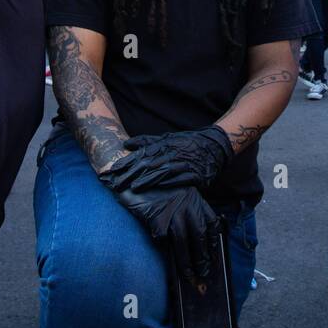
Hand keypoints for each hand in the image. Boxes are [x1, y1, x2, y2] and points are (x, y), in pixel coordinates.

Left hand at [103, 126, 233, 192]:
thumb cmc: (188, 143)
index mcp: (164, 145)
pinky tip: (162, 187)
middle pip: (149, 164)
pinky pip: (183, 179)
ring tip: (135, 187)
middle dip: (132, 175)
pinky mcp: (197, 175)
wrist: (215, 145)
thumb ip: (146, 143)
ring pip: (164, 171)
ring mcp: (185, 164)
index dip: (126, 162)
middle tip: (117, 184)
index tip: (112, 170)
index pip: (141, 154)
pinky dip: (172, 182)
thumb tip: (126, 144)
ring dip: (149, 180)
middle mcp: (173, 154)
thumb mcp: (167, 139)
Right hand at [112, 184, 220, 284]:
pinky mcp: (157, 217)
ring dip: (186, 262)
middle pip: (199, 235)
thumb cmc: (158, 188)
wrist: (137, 177)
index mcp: (195, 198)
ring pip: (183, 242)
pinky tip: (166, 259)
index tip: (213, 255)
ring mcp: (172, 211)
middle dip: (202, 257)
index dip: (213, 241)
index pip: (211, 223)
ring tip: (189, 276)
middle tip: (204, 272)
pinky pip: (163, 239)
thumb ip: (189, 211)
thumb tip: (195, 239)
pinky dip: (165, 250)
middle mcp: (187, 204)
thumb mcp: (180, 194)